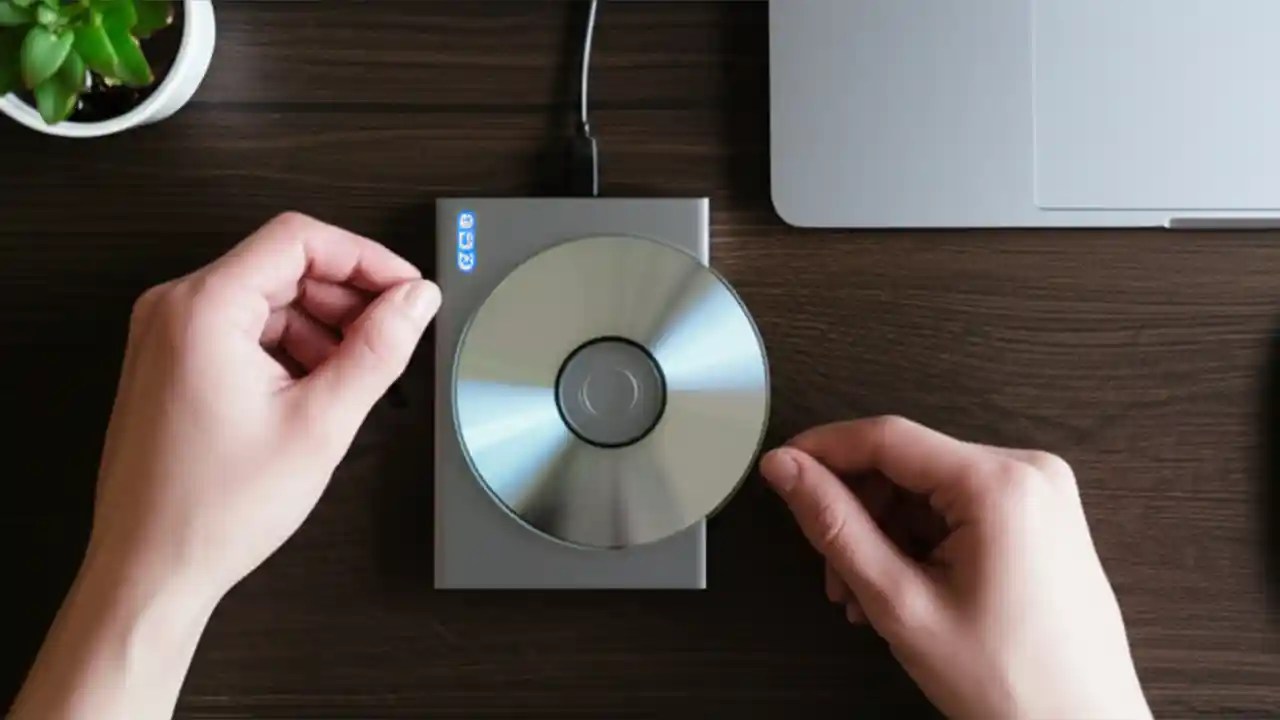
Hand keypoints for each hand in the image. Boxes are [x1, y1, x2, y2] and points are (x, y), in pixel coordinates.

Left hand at [11, 212, 439, 719]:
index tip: (406, 288)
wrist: (151, 569)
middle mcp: (174, 310)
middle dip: (347, 297)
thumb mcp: (321, 423)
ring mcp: (167, 337)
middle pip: (283, 266)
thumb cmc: (213, 508)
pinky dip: (289, 349)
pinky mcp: (172, 365)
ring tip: (354, 378)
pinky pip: (244, 331)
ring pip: (267, 300)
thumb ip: (378, 350)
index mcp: (203, 309)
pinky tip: (316, 392)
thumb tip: (415, 301)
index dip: (365, 257)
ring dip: (321, 328)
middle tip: (394, 335)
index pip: (298, 239)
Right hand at [759, 416, 1149, 719]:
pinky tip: (903, 588)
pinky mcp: (1040, 517)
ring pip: (927, 489)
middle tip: (832, 572)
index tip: (779, 470)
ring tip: (866, 597)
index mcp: (1000, 484)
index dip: (822, 449)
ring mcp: (1040, 494)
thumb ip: (835, 526)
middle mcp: (1029, 473)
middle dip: (857, 513)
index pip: (887, 437)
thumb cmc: (1012, 682)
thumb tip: (787, 470)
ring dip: (884, 534)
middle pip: (907, 464)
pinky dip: (920, 542)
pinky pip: (958, 508)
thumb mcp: (901, 602)